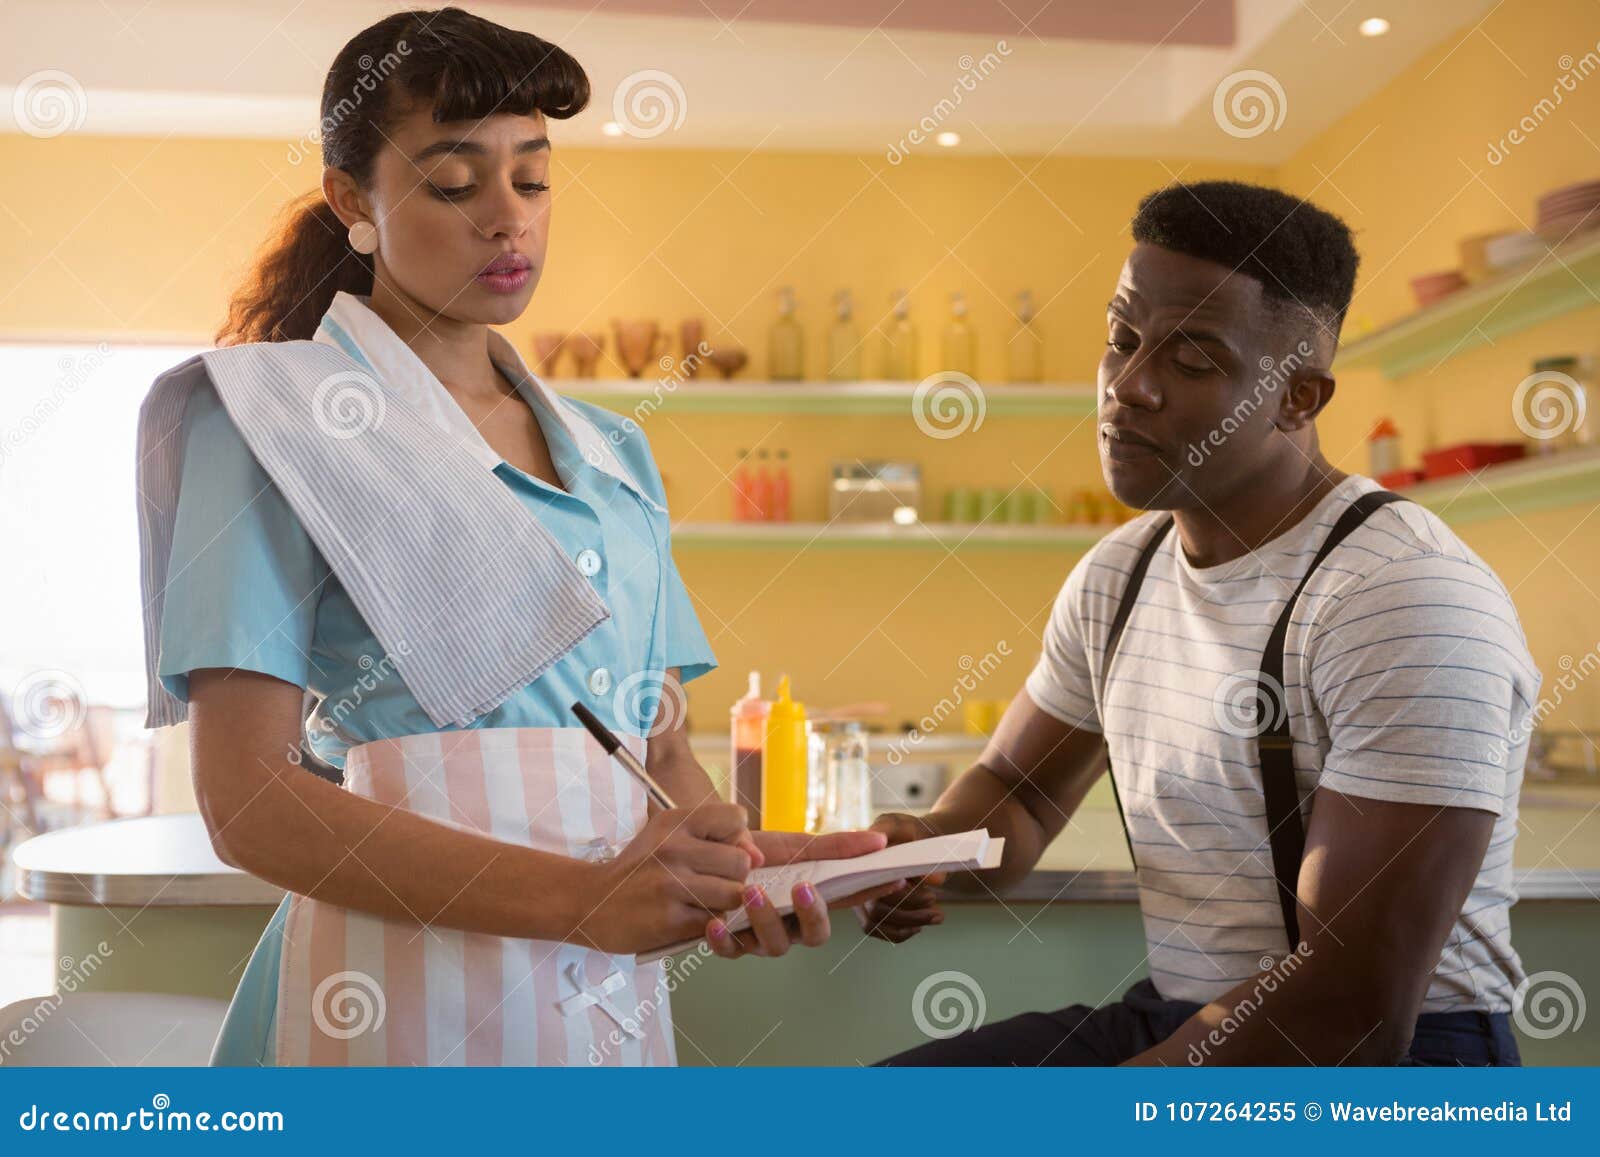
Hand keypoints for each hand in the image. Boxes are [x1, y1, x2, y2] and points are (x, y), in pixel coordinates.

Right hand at [577, 802, 756, 954]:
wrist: (591, 903)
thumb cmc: (640, 870)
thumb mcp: (669, 837)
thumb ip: (717, 839)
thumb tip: (759, 858)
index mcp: (675, 821)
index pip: (735, 817)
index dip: (736, 838)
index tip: (720, 851)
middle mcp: (674, 848)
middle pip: (741, 862)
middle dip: (734, 878)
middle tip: (710, 884)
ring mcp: (671, 885)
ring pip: (734, 896)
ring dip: (725, 905)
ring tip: (701, 903)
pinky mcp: (670, 920)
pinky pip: (716, 923)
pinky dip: (710, 926)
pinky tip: (688, 919)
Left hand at [708, 828, 902, 958]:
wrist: (707, 856)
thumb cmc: (756, 855)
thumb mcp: (794, 845)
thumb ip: (834, 846)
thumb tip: (880, 839)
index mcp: (814, 902)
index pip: (849, 899)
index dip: (872, 892)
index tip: (893, 878)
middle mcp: (793, 925)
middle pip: (816, 935)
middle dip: (812, 915)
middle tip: (802, 888)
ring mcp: (762, 936)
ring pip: (774, 945)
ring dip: (765, 920)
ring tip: (749, 891)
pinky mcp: (729, 941)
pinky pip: (729, 950)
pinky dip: (723, 940)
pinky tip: (715, 923)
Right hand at [856, 812, 947, 943]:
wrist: (913, 841)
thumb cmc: (910, 832)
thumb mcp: (915, 828)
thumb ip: (922, 852)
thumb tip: (934, 880)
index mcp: (861, 854)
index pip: (871, 880)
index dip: (894, 891)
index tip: (920, 889)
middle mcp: (854, 878)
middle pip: (874, 908)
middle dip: (908, 910)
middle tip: (933, 900)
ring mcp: (859, 895)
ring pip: (876, 922)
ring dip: (909, 923)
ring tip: (937, 916)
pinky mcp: (867, 909)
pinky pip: (877, 929)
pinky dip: (900, 932)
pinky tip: (919, 926)